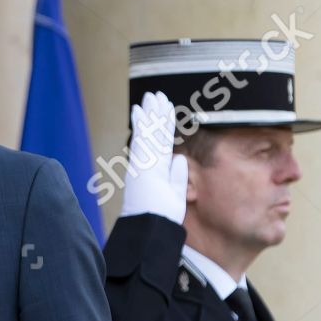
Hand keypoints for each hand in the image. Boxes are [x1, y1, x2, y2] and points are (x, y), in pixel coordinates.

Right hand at [118, 91, 187, 224]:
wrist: (150, 225)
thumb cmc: (161, 218)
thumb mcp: (175, 195)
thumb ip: (177, 176)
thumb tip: (180, 158)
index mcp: (155, 171)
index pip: (161, 144)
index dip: (163, 127)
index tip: (163, 111)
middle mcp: (147, 164)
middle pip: (154, 133)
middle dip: (155, 114)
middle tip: (156, 95)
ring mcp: (142, 162)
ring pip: (148, 132)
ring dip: (150, 113)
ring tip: (152, 96)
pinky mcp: (139, 162)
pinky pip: (141, 138)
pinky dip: (141, 123)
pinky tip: (140, 110)